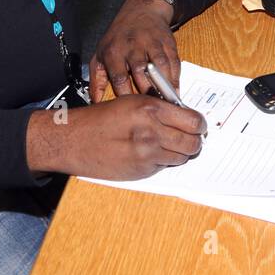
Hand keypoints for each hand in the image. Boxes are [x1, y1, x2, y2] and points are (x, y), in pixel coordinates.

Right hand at [30, 95, 204, 180]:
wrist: (74, 140)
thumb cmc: (101, 119)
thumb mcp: (132, 102)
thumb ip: (160, 109)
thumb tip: (185, 117)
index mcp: (151, 109)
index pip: (194, 121)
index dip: (199, 124)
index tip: (198, 125)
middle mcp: (152, 132)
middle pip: (193, 143)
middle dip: (195, 141)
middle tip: (190, 138)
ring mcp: (147, 155)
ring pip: (182, 157)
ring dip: (180, 153)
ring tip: (168, 145)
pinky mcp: (141, 171)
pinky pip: (165, 167)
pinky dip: (163, 161)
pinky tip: (150, 153)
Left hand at [89, 0, 179, 101]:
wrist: (141, 10)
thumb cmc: (119, 36)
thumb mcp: (101, 54)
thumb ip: (97, 80)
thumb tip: (95, 103)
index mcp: (114, 52)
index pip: (119, 78)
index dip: (126, 96)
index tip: (131, 111)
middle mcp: (133, 46)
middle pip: (141, 74)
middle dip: (147, 94)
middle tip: (151, 112)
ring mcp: (152, 44)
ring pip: (159, 68)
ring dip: (164, 88)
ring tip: (166, 105)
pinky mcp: (167, 43)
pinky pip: (173, 62)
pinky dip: (175, 78)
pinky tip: (175, 91)